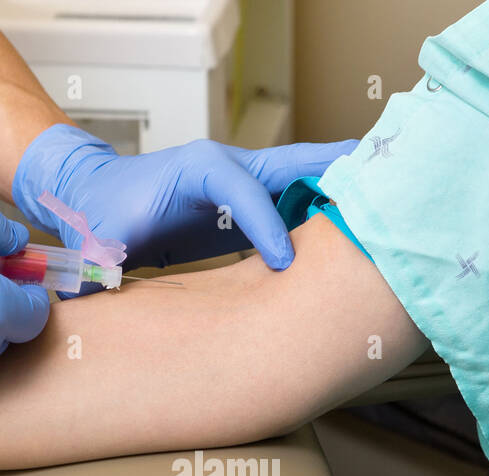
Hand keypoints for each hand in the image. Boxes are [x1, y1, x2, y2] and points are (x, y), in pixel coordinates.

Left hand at [14, 124, 357, 271]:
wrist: (97, 198)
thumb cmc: (100, 217)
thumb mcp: (98, 244)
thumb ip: (102, 267)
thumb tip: (97, 299)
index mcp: (197, 171)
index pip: (244, 191)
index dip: (266, 225)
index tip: (283, 262)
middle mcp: (230, 167)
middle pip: (297, 164)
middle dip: (340, 176)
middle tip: (389, 192)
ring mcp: (248, 181)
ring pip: (309, 180)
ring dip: (347, 195)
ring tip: (391, 217)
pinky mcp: (254, 203)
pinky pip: (302, 202)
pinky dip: (333, 214)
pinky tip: (359, 238)